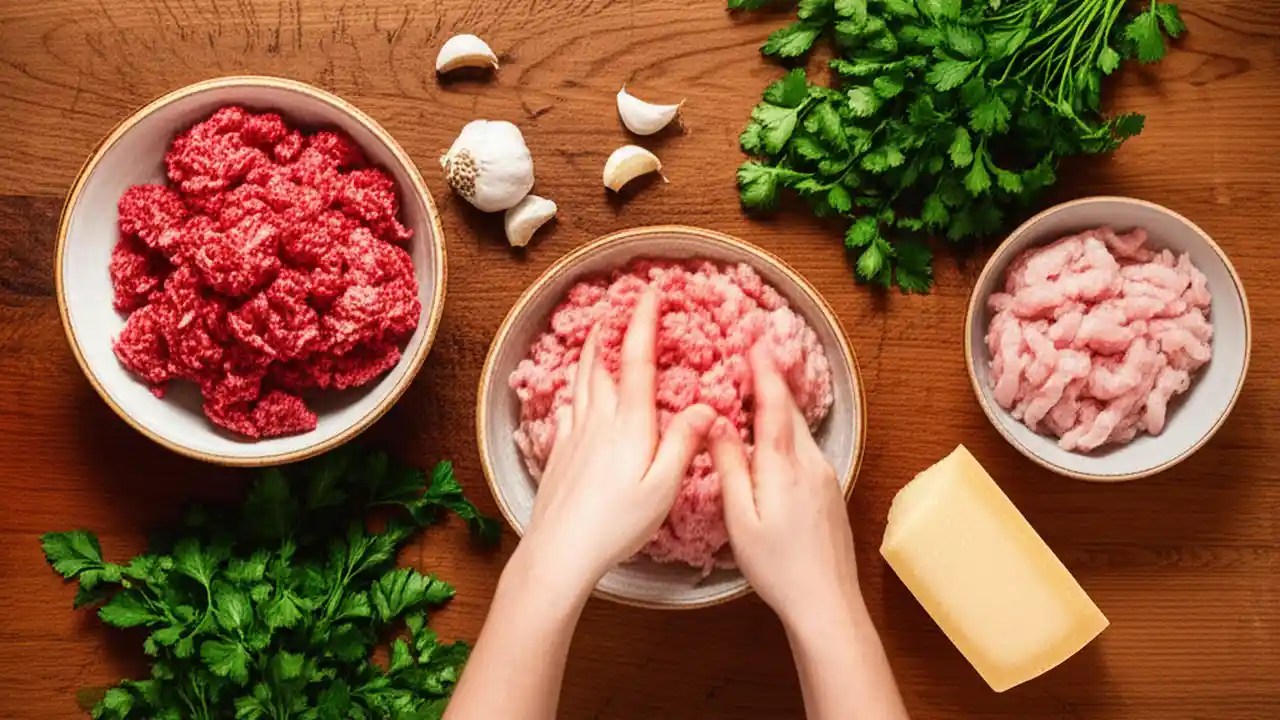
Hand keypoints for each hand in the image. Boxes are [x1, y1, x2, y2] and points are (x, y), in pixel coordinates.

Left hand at [521, 290, 715, 589]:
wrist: (560, 550)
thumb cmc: (617, 523)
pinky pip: (567, 410)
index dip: (644, 321)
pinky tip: (575, 400)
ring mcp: (574, 435)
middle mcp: (598, 420)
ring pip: (581, 382)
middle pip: (601, 362)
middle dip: (611, 331)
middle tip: (617, 309)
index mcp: (630, 423)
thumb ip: (684, 442)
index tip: (651, 293)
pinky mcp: (559, 453)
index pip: (637, 358)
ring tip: (596, 339)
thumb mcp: (664, 486)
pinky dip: (574, 392)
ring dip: (590, 355)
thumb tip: (704, 406)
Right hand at [709, 344, 862, 630]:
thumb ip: (729, 466)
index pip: (775, 405)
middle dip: (773, 382)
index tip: (755, 343)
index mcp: (784, 466)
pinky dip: (787, 435)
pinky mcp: (830, 493)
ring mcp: (826, 478)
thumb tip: (716, 422)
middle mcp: (811, 464)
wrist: (827, 603)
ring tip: (758, 392)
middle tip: (754, 356)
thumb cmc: (778, 567)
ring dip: (780, 409)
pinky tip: (773, 444)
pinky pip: (805, 451)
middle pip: (790, 413)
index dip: (764, 370)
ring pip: (799, 433)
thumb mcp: (740, 518)